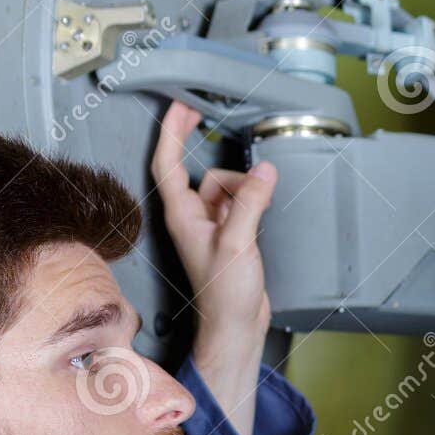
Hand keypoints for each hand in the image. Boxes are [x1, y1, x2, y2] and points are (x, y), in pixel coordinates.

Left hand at [150, 100, 276, 434]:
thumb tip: (264, 171)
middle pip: (206, 175)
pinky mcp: (230, 238)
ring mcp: (211, 228)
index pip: (169, 163)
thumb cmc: (225, 294)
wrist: (237, 327)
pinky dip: (252, 204)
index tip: (182, 106)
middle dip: (228, 170)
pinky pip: (239, 206)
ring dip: (246, 192)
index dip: (173, 131)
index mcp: (182, 215)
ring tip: (258, 216)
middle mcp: (193, 218)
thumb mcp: (238, 243)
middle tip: (236, 152)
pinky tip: (261, 219)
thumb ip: (250, 203)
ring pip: (228, 190)